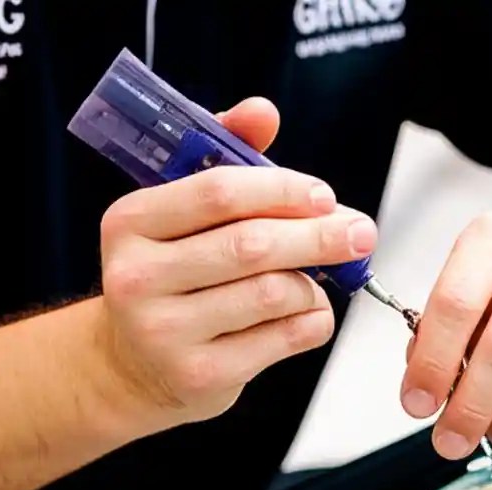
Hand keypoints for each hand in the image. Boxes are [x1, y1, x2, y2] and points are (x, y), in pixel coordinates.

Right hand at [96, 98, 377, 424]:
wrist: (132, 365)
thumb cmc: (172, 274)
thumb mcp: (183, 213)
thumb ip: (225, 155)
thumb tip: (262, 112)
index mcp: (131, 222)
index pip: (219, 193)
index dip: (283, 190)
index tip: (324, 196)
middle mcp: (137, 277)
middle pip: (252, 245)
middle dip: (318, 236)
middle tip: (360, 232)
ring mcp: (165, 331)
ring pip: (273, 293)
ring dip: (312, 283)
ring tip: (318, 278)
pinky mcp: (199, 375)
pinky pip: (283, 338)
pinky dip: (313, 321)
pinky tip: (308, 313)